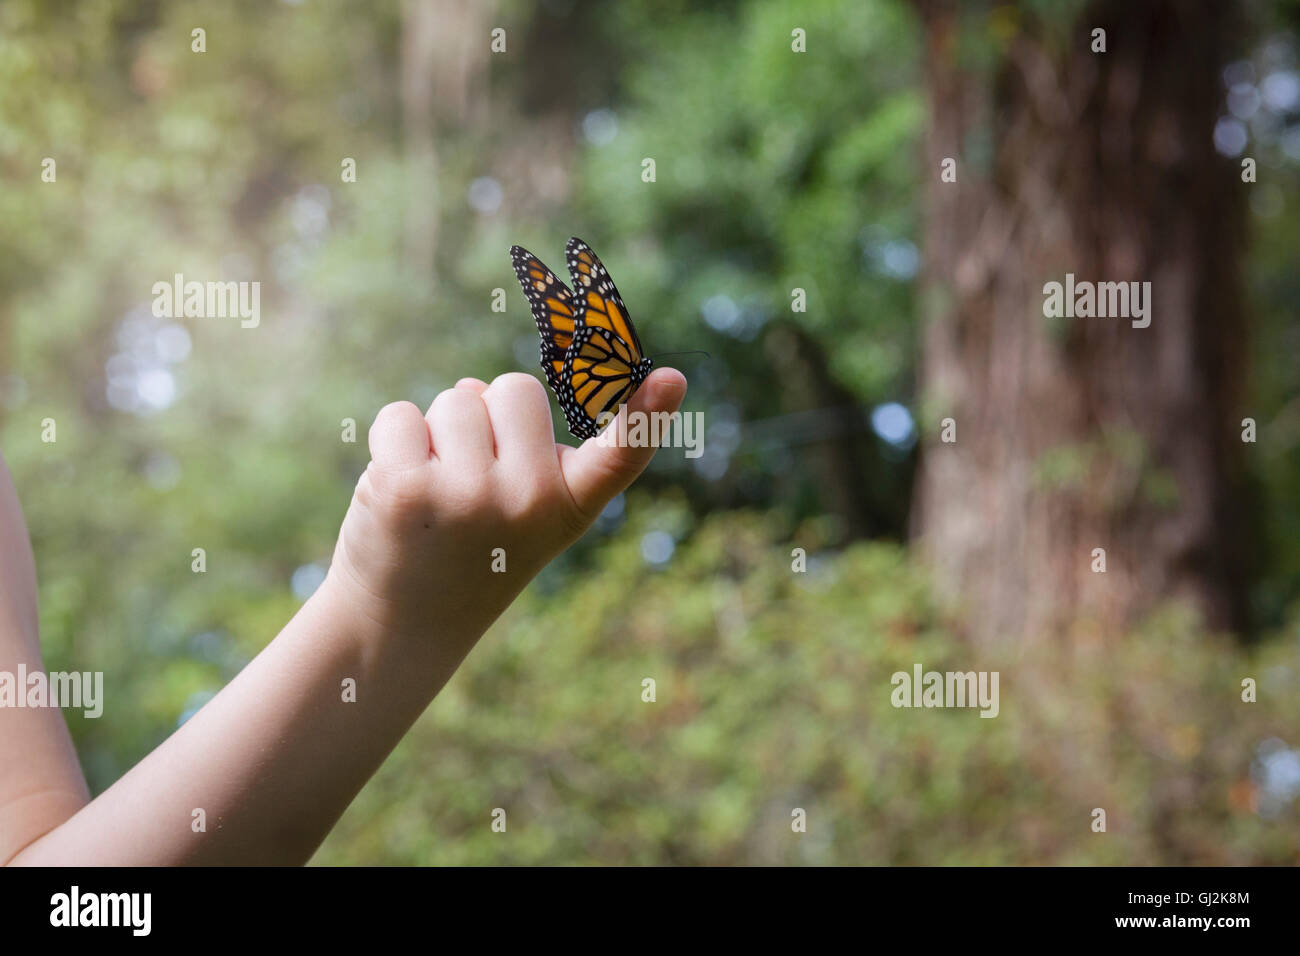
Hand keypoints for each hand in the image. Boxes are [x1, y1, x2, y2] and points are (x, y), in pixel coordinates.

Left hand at [327, 368, 686, 654]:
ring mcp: (467, 495)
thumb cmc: (475, 551)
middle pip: (515, 389)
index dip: (647, 415)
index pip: (620, 455)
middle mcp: (528, 502)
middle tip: (472, 479)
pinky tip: (397, 489)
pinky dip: (392, 439)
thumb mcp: (527, 513)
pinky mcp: (404, 489)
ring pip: (456, 398)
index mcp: (569, 507)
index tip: (672, 378)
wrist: (406, 624)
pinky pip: (400, 415)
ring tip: (433, 489)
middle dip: (489, 415)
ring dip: (438, 430)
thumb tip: (476, 387)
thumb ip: (526, 447)